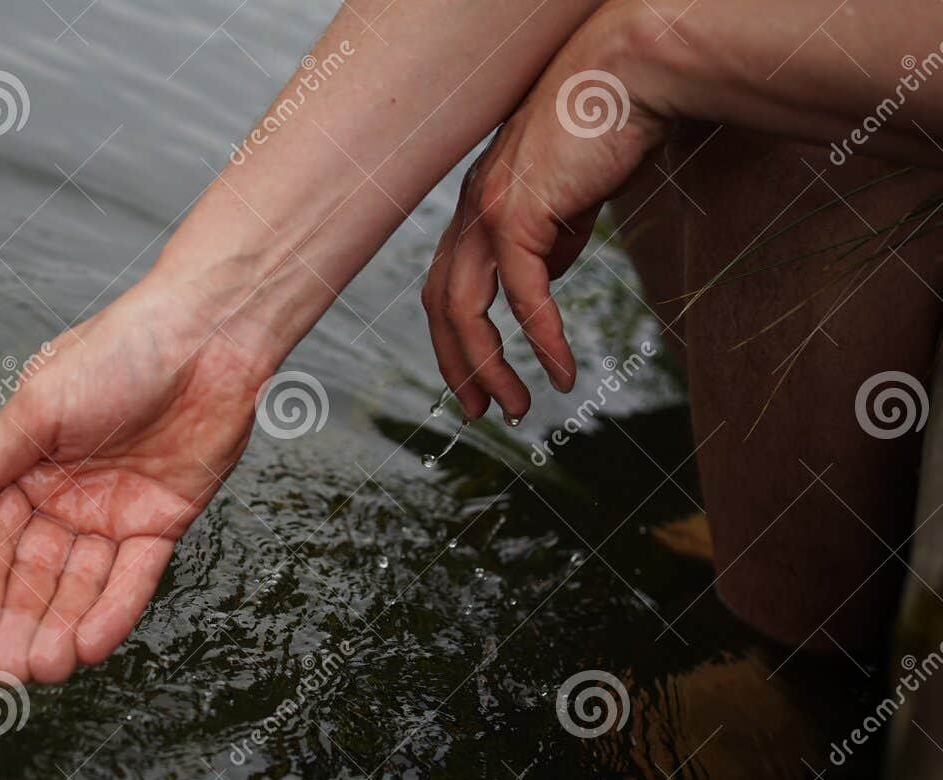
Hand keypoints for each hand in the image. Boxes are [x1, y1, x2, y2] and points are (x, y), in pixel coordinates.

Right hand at [0, 281, 269, 683]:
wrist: (206, 335)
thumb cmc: (117, 352)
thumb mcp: (36, 407)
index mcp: (24, 467)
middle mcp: (65, 497)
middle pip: (34, 573)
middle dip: (19, 622)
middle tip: (5, 672)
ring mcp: (112, 513)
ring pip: (81, 585)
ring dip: (62, 628)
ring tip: (44, 671)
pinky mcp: (162, 523)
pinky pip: (134, 577)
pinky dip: (114, 611)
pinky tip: (91, 646)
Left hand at [422, 0, 669, 418]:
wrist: (630, 77)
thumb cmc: (607, 131)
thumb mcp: (570, 201)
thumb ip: (549, 242)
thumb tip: (542, 283)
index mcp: (477, 208)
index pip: (445, 287)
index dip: (454, 341)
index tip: (476, 382)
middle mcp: (471, 210)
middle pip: (441, 306)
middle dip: (459, 366)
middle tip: (484, 411)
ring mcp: (488, 211)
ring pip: (467, 310)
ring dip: (491, 366)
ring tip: (519, 406)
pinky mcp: (520, 212)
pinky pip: (523, 295)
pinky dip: (540, 339)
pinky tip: (560, 371)